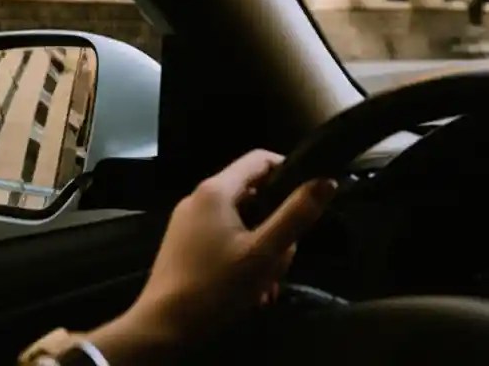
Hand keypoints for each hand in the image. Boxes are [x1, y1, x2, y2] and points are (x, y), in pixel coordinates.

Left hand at [86, 150, 337, 362]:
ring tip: (271, 280)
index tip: (309, 196)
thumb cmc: (216, 286)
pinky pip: (223, 238)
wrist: (161, 329)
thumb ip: (296, 215)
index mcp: (216, 191)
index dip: (289, 170)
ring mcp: (187, 222)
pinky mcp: (183, 244)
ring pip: (240, 221)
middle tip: (288, 253)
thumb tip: (326, 182)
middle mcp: (198, 198)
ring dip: (262, 246)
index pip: (260, 159)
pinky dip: (242, 255)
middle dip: (276, 222)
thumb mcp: (265, 253)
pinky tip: (252, 287)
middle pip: (252, 194)